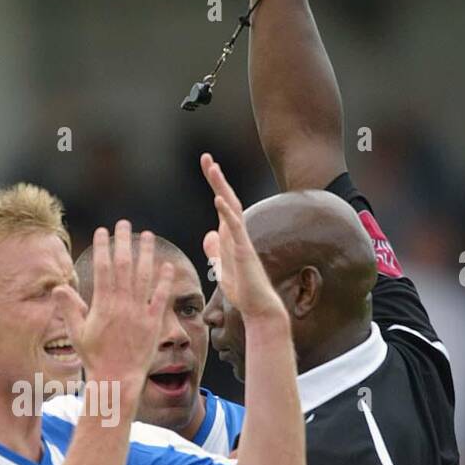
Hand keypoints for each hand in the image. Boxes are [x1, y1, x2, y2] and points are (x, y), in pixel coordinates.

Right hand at [52, 221, 172, 406]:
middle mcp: (122, 304)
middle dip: (123, 241)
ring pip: (144, 276)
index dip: (103, 247)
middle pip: (123, 265)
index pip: (103, 268)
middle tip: (124, 223)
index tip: (102, 231)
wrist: (116, 378)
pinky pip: (161, 297)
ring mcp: (139, 312)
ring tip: (147, 235)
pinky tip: (166, 265)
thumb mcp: (77, 332)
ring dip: (145, 253)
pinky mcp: (154, 322)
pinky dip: (164, 281)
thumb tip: (59, 286)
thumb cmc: (94, 357)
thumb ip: (69, 307)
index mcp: (102, 304)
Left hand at [200, 154, 286, 322]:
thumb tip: (209, 234)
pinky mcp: (244, 252)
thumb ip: (215, 250)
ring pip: (232, 208)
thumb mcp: (221, 267)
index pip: (222, 203)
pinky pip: (235, 229)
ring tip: (212, 168)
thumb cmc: (243, 289)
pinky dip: (227, 213)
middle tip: (206, 157)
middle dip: (217, 178)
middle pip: (228, 198)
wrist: (258, 307)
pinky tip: (218, 200)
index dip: (214, 184)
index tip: (207, 164)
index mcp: (230, 235)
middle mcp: (237, 233)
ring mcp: (242, 241)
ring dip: (221, 187)